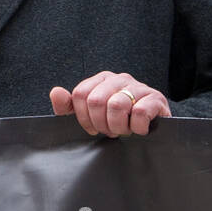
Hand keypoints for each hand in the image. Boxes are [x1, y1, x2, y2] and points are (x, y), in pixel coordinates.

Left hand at [50, 71, 170, 136]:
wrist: (154, 126)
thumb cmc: (117, 120)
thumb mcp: (90, 115)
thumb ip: (69, 106)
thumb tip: (56, 92)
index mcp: (101, 79)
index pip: (80, 94)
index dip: (83, 118)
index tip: (93, 129)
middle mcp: (118, 79)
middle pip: (96, 101)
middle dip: (101, 124)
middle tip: (110, 131)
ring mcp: (138, 87)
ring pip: (116, 106)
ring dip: (118, 127)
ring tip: (124, 131)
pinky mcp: (155, 98)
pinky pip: (139, 112)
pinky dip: (136, 128)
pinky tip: (139, 129)